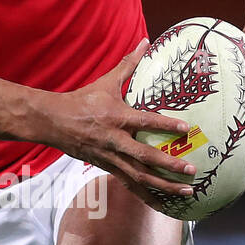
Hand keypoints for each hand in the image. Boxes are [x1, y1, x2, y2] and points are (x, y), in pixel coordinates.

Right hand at [44, 40, 197, 202]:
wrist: (52, 121)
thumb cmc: (82, 100)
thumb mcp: (106, 82)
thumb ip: (129, 64)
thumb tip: (146, 41)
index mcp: (117, 117)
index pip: (145, 121)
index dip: (166, 125)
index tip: (186, 129)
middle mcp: (115, 141)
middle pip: (145, 157)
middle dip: (169, 166)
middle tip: (192, 171)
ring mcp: (110, 157)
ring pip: (139, 177)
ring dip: (164, 186)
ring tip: (186, 191)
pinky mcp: (106, 168)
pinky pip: (129, 184)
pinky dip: (147, 195)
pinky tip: (164, 203)